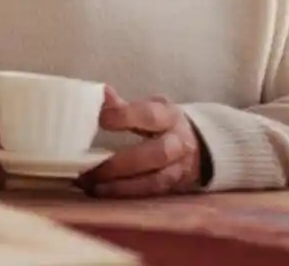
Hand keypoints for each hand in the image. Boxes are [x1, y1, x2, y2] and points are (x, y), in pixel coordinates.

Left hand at [79, 87, 204, 197]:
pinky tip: (101, 192)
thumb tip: (102, 93)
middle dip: (121, 163)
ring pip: (154, 180)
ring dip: (120, 185)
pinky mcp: (173, 187)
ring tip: (91, 184)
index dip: (125, 117)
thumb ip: (124, 106)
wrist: (198, 145)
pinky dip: (125, 194)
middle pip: (156, 154)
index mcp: (169, 117)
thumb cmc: (163, 123)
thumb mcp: (149, 108)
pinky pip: (150, 193)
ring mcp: (178, 169)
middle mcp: (178, 144)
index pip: (150, 116)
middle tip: (90, 167)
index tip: (100, 119)